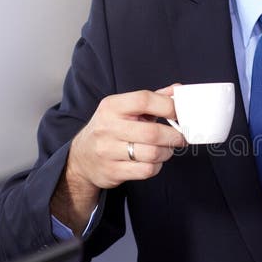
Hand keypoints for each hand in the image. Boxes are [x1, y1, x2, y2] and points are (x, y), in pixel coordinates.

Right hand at [50, 86, 185, 234]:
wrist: (82, 157)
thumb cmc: (110, 129)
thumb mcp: (124, 108)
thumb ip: (152, 98)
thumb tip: (178, 90)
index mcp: (112, 106)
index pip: (144, 100)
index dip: (168, 106)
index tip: (179, 113)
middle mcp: (107, 127)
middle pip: (152, 132)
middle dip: (174, 136)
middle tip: (180, 137)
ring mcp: (108, 151)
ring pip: (152, 153)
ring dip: (167, 152)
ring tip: (167, 149)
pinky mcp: (112, 171)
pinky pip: (146, 170)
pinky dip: (157, 166)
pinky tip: (153, 161)